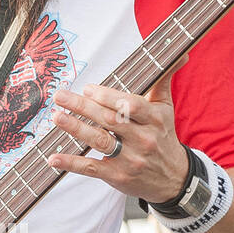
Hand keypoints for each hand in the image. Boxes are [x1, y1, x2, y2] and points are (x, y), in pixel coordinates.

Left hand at [47, 67, 189, 202]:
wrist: (173, 179)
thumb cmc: (163, 136)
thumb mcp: (165, 109)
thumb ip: (163, 80)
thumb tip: (180, 53)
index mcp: (154, 119)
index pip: (130, 106)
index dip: (108, 97)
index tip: (88, 89)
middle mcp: (143, 139)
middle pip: (109, 121)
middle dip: (83, 107)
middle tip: (60, 96)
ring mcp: (130, 159)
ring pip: (99, 141)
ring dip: (75, 129)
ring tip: (56, 117)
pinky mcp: (117, 176)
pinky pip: (92, 168)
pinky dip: (71, 163)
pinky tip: (53, 158)